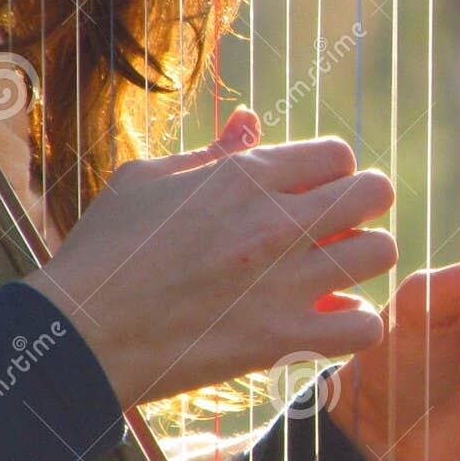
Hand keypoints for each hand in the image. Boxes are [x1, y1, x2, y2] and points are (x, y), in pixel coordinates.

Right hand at [23, 106, 396, 408]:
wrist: (78, 334)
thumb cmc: (104, 251)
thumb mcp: (148, 180)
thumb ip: (212, 152)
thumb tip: (250, 121)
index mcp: (244, 177)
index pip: (339, 154)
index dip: (331, 174)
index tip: (311, 195)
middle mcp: (275, 222)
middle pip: (375, 192)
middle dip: (362, 207)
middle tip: (335, 229)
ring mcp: (284, 282)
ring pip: (381, 253)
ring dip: (362, 262)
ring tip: (333, 276)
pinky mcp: (283, 339)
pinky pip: (366, 326)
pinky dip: (356, 325)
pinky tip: (327, 323)